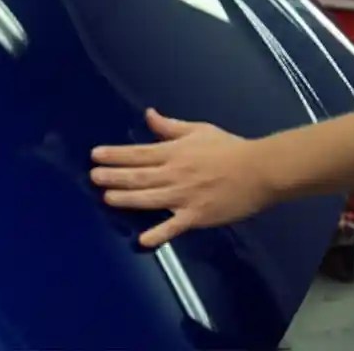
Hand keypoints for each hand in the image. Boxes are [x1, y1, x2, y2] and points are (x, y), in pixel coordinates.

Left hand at [90, 108, 275, 247]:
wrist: (259, 171)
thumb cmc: (229, 148)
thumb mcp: (198, 130)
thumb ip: (170, 126)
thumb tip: (148, 114)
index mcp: (174, 152)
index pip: (138, 153)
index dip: (115, 154)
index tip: (95, 155)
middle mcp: (174, 174)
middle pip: (138, 176)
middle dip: (113, 176)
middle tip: (93, 177)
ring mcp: (184, 197)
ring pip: (149, 199)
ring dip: (126, 199)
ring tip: (106, 198)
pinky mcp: (197, 216)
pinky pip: (174, 227)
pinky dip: (158, 234)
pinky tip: (142, 240)